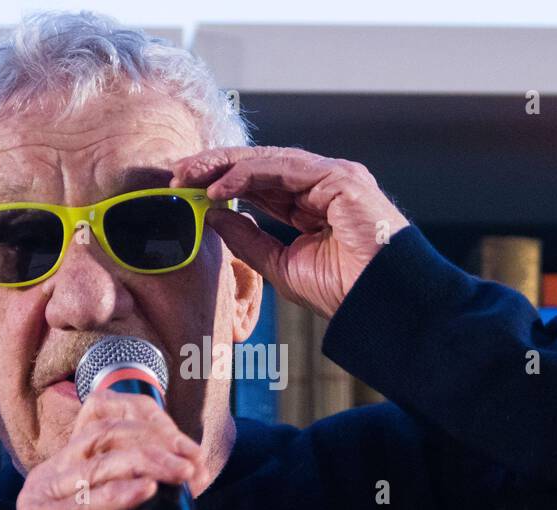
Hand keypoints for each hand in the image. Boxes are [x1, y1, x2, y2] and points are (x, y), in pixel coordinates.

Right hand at [0, 391, 209, 509]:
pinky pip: (80, 506)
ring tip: (180, 474)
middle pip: (104, 433)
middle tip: (191, 463)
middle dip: (157, 441)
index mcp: (71, 470)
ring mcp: (42, 500)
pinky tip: (144, 493)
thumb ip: (150, 503)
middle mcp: (53, 476)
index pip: (103, 416)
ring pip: (95, 462)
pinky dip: (116, 496)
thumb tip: (191, 475)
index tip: (189, 447)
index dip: (149, 420)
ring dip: (146, 463)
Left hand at [172, 146, 409, 318]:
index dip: (223, 181)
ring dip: (225, 165)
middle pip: (260, 165)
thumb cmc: (342, 290)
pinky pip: (284, 168)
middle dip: (217, 166)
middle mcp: (324, 183)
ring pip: (269, 160)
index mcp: (313, 202)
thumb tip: (215, 216)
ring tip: (190, 175)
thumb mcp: (280, 264)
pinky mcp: (340, 178)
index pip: (261, 182)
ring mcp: (334, 177)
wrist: (378, 304)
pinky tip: (219, 187)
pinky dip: (248, 174)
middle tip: (178, 172)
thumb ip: (248, 239)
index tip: (187, 188)